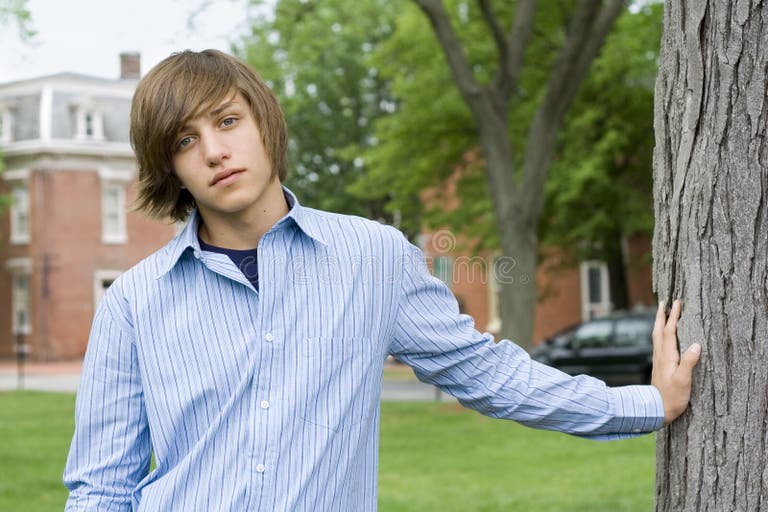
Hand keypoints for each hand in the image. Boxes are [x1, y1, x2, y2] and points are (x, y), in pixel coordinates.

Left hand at [651, 299, 700, 425]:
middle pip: (659, 330)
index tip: (677, 303)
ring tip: (663, 313)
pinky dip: (661, 333)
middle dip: (662, 315)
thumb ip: (689, 363)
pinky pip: (659, 343)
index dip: (674, 316)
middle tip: (665, 302)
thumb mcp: (683, 381)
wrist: (657, 409)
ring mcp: (659, 359)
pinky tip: (663, 335)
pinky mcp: (659, 365)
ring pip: (657, 336)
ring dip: (660, 322)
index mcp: (667, 356)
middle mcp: (660, 355)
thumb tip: (696, 345)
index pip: (670, 331)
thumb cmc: (672, 397)